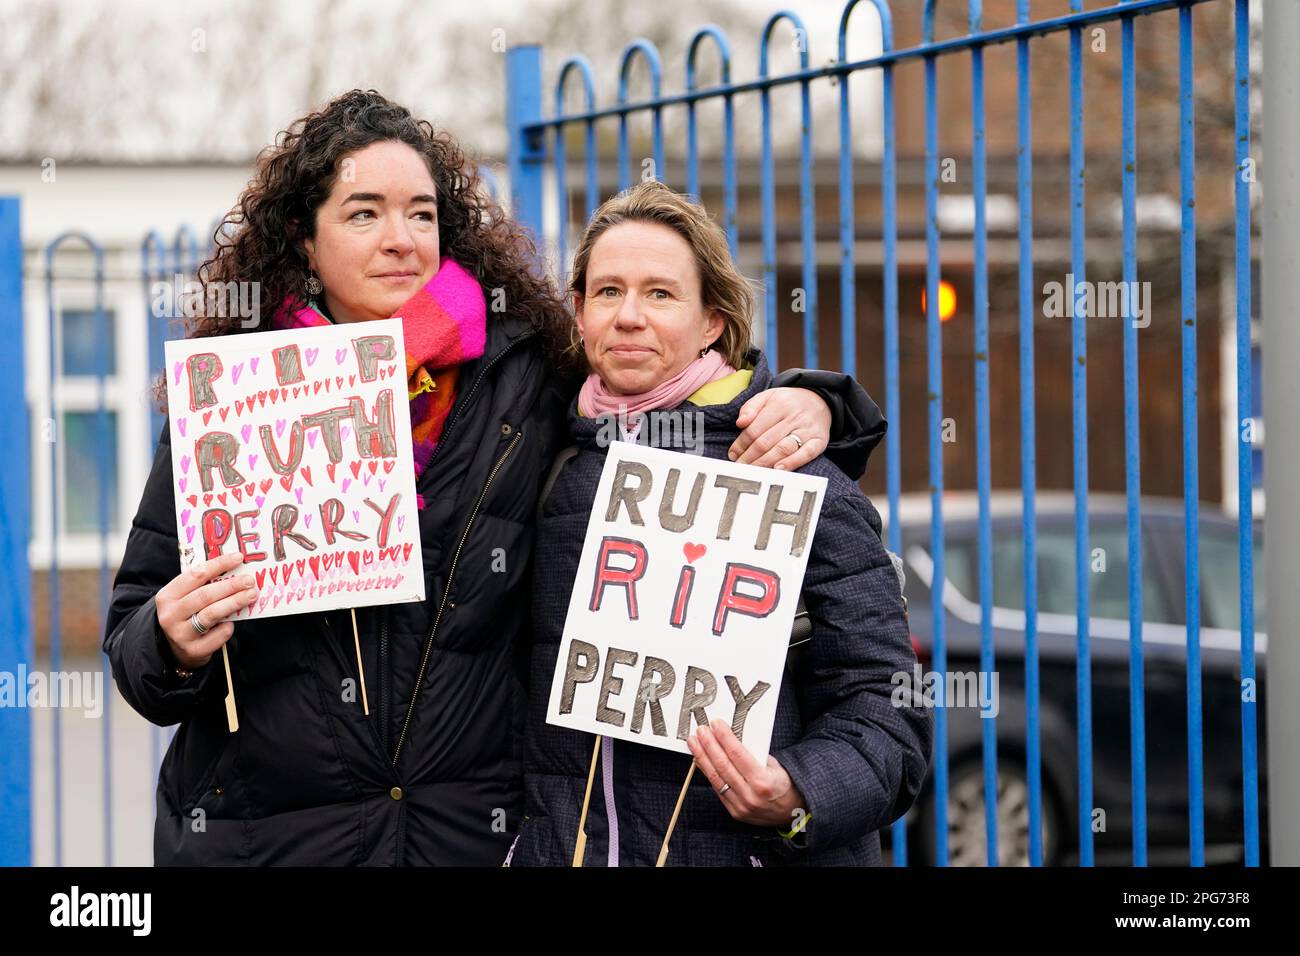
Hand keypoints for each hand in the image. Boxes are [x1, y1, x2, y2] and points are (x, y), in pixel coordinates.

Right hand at [156, 551, 258, 668]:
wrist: (174, 649)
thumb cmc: (186, 615)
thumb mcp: (185, 598)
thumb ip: (202, 584)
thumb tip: (234, 565)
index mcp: (167, 596)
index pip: (195, 575)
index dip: (218, 564)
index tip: (238, 557)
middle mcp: (170, 615)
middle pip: (205, 595)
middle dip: (231, 585)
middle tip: (249, 580)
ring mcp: (181, 634)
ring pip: (213, 614)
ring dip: (235, 602)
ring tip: (252, 594)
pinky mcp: (194, 650)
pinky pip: (219, 634)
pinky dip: (229, 625)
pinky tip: (234, 620)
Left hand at [687, 718, 805, 827]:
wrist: (792, 813)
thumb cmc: (784, 785)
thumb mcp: (775, 765)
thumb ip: (755, 754)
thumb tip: (733, 737)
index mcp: (763, 781)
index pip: (737, 754)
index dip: (724, 737)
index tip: (716, 724)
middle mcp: (750, 795)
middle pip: (722, 765)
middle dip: (708, 745)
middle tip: (700, 731)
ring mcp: (741, 806)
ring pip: (715, 778)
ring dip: (702, 758)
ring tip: (694, 743)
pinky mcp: (735, 812)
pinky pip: (717, 789)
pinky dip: (708, 773)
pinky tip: (701, 761)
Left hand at [728, 387, 830, 470]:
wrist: (820, 400)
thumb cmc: (787, 403)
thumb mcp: (768, 396)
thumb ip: (751, 407)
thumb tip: (740, 423)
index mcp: (778, 404)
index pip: (754, 428)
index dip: (741, 444)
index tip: (733, 455)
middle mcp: (794, 417)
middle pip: (766, 441)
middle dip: (750, 457)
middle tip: (739, 468)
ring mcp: (807, 430)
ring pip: (783, 449)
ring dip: (765, 462)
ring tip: (752, 471)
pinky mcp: (819, 441)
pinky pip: (806, 454)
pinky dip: (792, 463)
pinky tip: (778, 469)